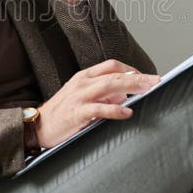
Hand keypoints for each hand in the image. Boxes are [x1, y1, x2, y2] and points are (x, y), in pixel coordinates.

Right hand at [34, 59, 160, 147]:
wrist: (36, 126)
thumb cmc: (61, 114)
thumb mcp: (82, 98)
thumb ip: (103, 96)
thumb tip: (125, 98)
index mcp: (84, 77)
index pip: (112, 66)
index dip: (132, 69)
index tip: (147, 77)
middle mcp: (82, 83)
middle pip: (115, 74)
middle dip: (138, 77)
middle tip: (156, 81)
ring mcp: (78, 96)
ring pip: (109, 86)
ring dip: (132, 87)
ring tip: (148, 90)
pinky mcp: (76, 113)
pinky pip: (98, 109)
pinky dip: (114, 110)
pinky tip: (127, 113)